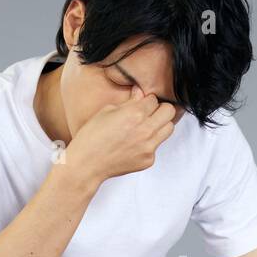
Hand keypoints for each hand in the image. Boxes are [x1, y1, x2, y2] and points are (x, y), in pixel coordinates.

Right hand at [63, 86, 177, 185]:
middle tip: (151, 112)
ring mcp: (149, 147)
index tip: (142, 103)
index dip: (147, 100)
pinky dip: (150, 143)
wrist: (87, 163)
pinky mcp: (149, 160)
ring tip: (146, 127)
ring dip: (160, 125)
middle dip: (160, 109)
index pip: (154, 99)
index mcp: (135, 114)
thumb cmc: (92, 137)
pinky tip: (135, 144)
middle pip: (169, 112)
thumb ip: (129, 102)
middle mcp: (146, 130)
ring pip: (169, 129)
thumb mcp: (107, 111)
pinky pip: (157, 146)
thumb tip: (140, 92)